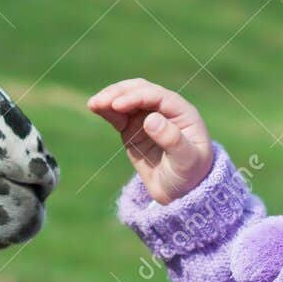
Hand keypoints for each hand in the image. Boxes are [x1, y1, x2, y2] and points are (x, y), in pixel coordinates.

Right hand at [87, 79, 213, 205]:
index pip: (157, 96)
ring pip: (126, 98)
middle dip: (120, 93)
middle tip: (101, 101)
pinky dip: (106, 109)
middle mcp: (164, 109)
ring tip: (93, 104)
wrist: (180, 191)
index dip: (137, 97)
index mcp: (182, 112)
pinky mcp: (133, 127)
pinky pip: (118, 114)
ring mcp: (147, 117)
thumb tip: (150, 119)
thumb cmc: (189, 174)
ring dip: (109, 98)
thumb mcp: (186, 160)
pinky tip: (95, 107)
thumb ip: (171, 139)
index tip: (118, 105)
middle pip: (140, 90)